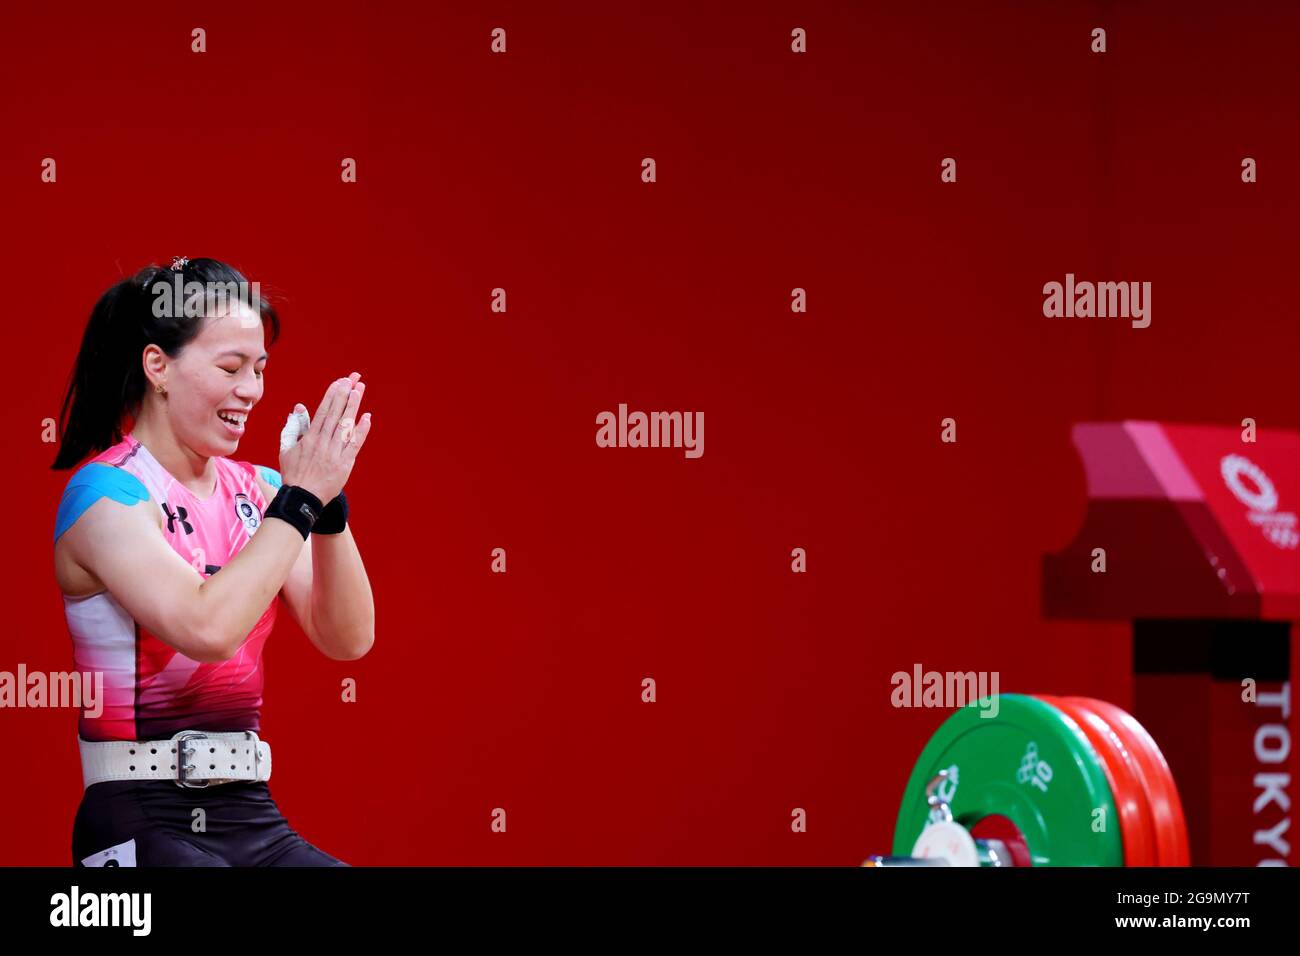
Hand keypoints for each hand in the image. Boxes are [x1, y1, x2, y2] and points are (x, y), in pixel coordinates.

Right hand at [278, 372, 372, 502]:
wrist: (302, 498)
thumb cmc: (294, 474)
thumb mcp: (286, 449)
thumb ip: (293, 427)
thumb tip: (300, 407)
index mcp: (309, 437)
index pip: (323, 410)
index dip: (332, 394)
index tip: (340, 381)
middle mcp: (323, 442)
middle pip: (336, 413)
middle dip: (345, 393)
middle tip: (354, 378)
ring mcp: (334, 452)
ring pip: (346, 425)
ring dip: (353, 406)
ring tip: (360, 389)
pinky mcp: (344, 464)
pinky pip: (354, 444)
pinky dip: (361, 430)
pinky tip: (367, 417)